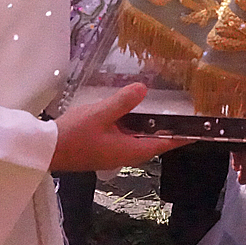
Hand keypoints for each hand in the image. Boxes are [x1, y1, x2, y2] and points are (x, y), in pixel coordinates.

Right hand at [50, 82, 188, 171]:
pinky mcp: (104, 149)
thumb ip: (122, 102)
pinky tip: (132, 110)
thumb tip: (144, 89)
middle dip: (168, 128)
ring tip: (163, 108)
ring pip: (139, 138)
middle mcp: (126, 155)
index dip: (182, 136)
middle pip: (154, 141)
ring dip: (150, 125)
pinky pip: (127, 137)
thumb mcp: (100, 114)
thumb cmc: (73, 134)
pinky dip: (134, 125)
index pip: (165, 143)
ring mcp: (114, 153)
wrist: (45, 150)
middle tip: (184, 111)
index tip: (200, 130)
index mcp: (130, 151)